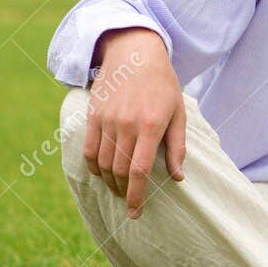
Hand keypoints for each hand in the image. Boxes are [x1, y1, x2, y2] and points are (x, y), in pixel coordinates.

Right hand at [82, 28, 186, 219]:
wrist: (135, 53)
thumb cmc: (163, 84)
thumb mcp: (178, 112)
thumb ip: (178, 146)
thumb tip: (178, 178)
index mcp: (151, 125)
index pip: (139, 171)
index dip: (137, 196)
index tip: (136, 213)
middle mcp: (126, 125)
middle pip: (119, 171)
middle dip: (124, 193)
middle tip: (130, 202)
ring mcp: (107, 120)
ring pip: (103, 164)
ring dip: (109, 183)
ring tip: (119, 189)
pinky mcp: (93, 116)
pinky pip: (89, 150)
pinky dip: (94, 167)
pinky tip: (102, 173)